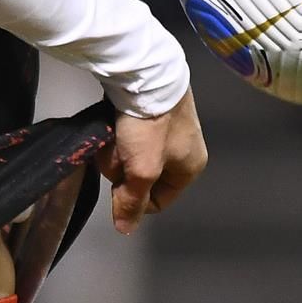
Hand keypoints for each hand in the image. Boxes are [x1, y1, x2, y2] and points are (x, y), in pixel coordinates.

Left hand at [98, 92, 207, 233]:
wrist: (146, 73)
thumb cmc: (150, 126)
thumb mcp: (142, 169)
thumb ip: (133, 200)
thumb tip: (126, 230)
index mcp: (190, 168)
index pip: (156, 202)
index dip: (133, 198)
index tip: (119, 185)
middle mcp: (182, 151)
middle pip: (140, 178)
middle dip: (122, 169)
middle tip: (116, 152)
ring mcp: (167, 130)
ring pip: (130, 157)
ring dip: (116, 150)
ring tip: (112, 135)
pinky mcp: (151, 113)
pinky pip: (128, 136)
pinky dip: (116, 133)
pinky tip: (111, 123)